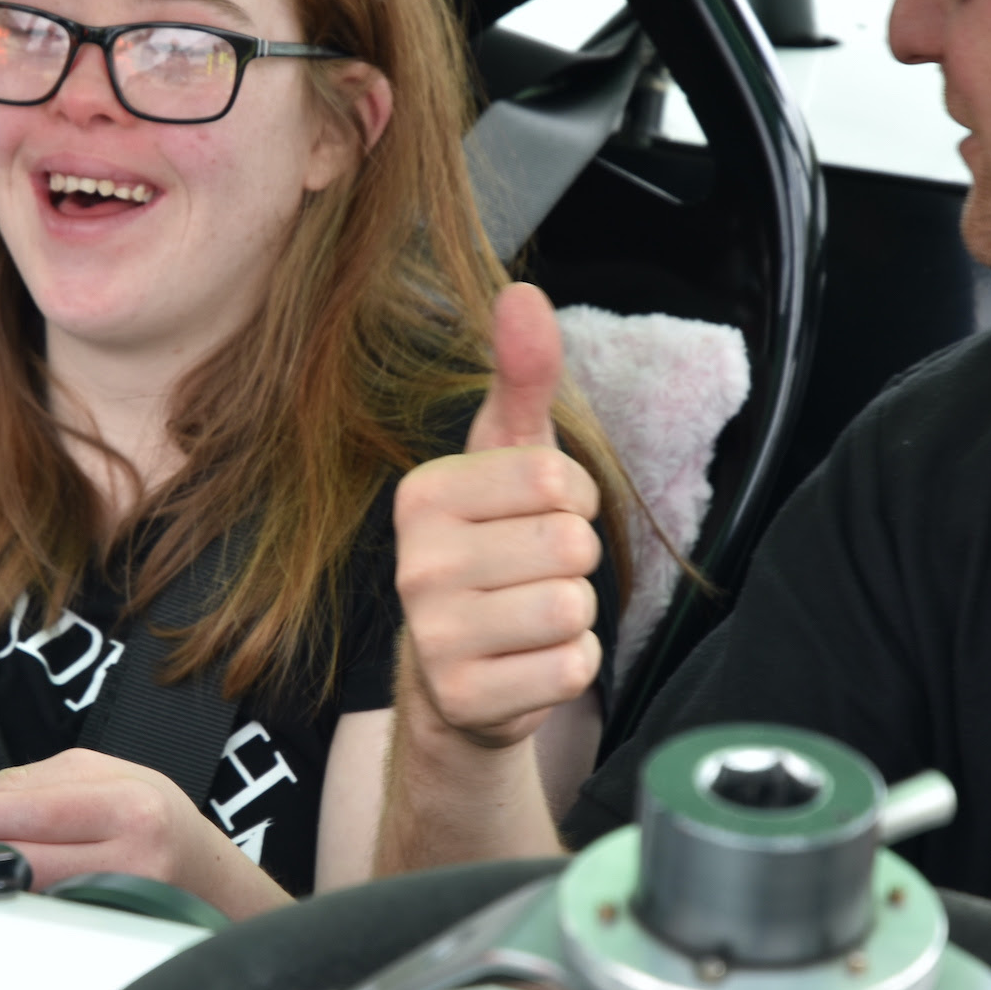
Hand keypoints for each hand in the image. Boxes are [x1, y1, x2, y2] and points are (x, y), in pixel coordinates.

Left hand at [0, 749, 288, 920]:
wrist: (207, 877)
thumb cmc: (157, 817)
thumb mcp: (110, 774)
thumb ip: (41, 780)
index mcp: (132, 807)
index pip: (41, 811)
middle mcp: (130, 860)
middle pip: (28, 856)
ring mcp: (119, 905)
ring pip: (29, 890)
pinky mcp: (106, 933)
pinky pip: (43, 910)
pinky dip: (8, 891)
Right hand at [393, 283, 602, 749]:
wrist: (460, 678)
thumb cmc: (497, 547)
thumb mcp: (511, 459)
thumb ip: (522, 377)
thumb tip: (524, 291)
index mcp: (423, 496)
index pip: (558, 479)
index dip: (573, 500)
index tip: (535, 518)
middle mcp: (415, 564)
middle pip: (571, 546)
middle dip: (575, 562)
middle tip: (532, 576)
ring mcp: (433, 635)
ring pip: (573, 608)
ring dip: (573, 618)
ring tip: (528, 619)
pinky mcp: (465, 698)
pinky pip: (572, 667)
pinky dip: (569, 666)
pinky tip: (527, 662)